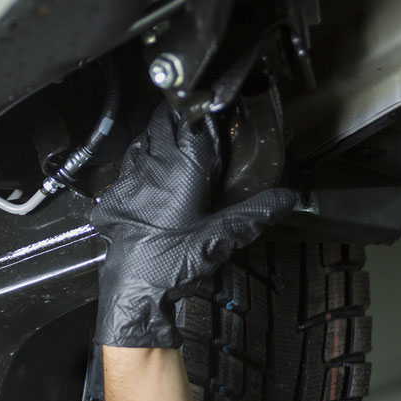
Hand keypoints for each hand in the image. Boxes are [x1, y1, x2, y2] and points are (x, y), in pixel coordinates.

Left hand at [91, 103, 297, 347]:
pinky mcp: (115, 199)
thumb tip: (286, 197)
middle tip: (192, 116)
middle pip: (161, 127)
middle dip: (176, 118)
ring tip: (172, 137)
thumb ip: (254, 214)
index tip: (211, 107)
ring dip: (155, 136)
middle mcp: (149, 169)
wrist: (134, 292)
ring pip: (141, 143)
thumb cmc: (172, 264)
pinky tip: (146, 170)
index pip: (189, 124)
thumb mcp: (220, 238)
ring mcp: (128, 182)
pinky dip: (138, 160)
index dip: (200, 111)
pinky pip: (126, 167)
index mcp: (179, 170)